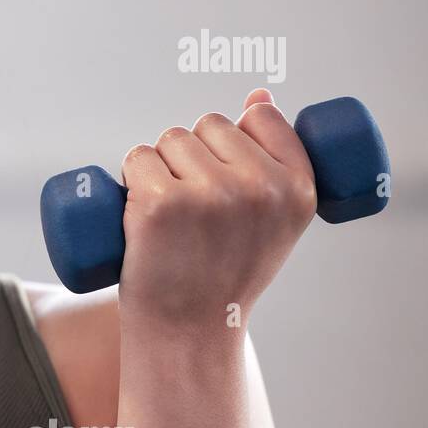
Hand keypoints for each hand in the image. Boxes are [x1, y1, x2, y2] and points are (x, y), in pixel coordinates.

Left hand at [117, 88, 318, 333]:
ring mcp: (209, 194)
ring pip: (169, 139)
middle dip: (192, 156)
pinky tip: (141, 215)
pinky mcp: (160, 203)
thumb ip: (273, 157)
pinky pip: (136, 158)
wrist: (186, 331)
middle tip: (193, 211)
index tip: (225, 179)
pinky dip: (129, 178)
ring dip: (159, 166)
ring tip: (170, 218)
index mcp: (298, 188)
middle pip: (207, 125)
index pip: (260, 117)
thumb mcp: (270, 219)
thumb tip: (258, 96)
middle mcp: (259, 188)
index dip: (233, 140)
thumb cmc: (223, 272)